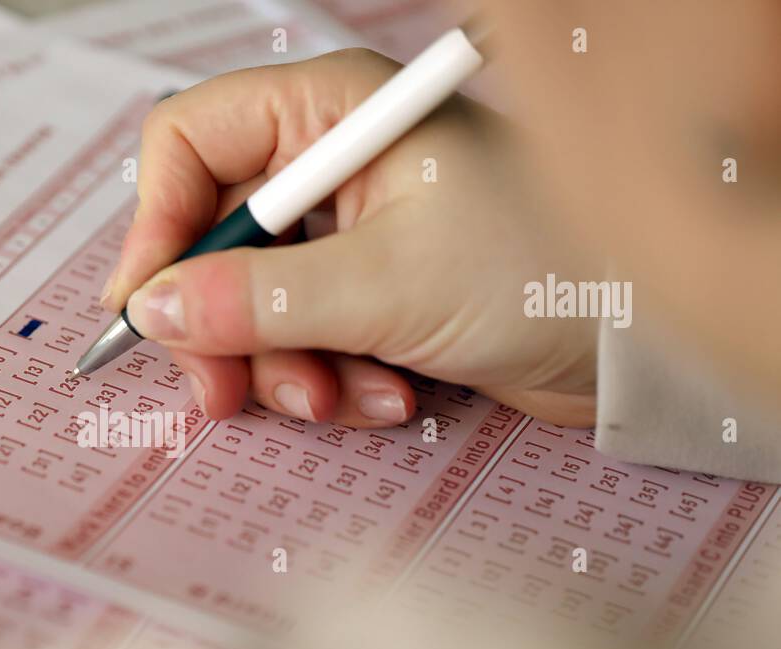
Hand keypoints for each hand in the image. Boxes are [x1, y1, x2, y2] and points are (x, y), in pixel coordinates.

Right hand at [101, 49, 599, 426]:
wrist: (636, 343)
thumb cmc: (544, 272)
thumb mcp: (385, 286)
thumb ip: (257, 299)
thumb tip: (155, 310)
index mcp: (331, 113)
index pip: (191, 142)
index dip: (156, 224)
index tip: (147, 307)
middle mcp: (329, 164)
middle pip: (211, 238)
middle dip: (221, 326)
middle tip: (222, 392)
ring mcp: (346, 233)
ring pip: (248, 302)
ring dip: (283, 368)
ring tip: (340, 399)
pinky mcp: (365, 293)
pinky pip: (299, 339)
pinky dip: (328, 379)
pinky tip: (384, 398)